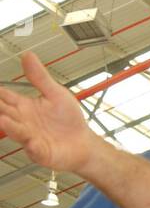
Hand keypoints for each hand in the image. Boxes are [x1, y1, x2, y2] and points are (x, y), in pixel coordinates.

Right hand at [0, 51, 96, 172]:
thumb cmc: (68, 120)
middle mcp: (22, 122)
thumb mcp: (55, 93)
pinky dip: (32, 145)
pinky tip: (30, 141)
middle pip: (4, 113)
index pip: (4, 97)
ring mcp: (29, 137)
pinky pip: (34, 149)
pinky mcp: (40, 152)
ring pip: (16, 131)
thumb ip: (39, 77)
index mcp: (24, 106)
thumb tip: (27, 55)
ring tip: (3, 119)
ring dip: (9, 126)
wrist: (83, 142)